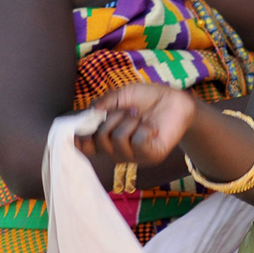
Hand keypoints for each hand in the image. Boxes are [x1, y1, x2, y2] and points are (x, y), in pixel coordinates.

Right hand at [76, 84, 196, 165]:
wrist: (174, 99)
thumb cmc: (147, 98)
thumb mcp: (122, 95)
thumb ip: (105, 103)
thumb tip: (91, 112)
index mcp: (107, 137)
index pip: (85, 147)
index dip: (79, 139)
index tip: (79, 129)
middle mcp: (116, 150)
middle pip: (99, 139)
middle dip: (112, 118)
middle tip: (128, 111)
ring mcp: (133, 156)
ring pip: (117, 139)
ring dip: (130, 121)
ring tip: (141, 118)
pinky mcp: (151, 156)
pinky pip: (137, 142)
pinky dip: (145, 129)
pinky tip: (153, 128)